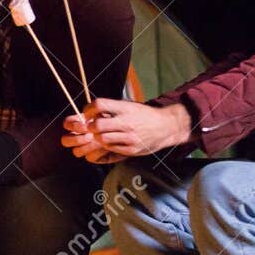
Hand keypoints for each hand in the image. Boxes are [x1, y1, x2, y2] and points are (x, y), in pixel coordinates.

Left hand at [61, 97, 191, 161]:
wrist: (166, 127)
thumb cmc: (144, 115)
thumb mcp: (130, 106)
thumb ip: (112, 108)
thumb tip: (91, 111)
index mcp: (125, 108)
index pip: (100, 105)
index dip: (89, 109)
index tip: (88, 113)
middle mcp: (127, 122)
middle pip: (97, 125)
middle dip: (90, 127)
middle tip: (91, 127)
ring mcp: (129, 137)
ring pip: (102, 139)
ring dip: (98, 137)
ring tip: (101, 135)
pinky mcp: (131, 149)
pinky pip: (111, 148)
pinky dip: (108, 145)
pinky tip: (111, 141)